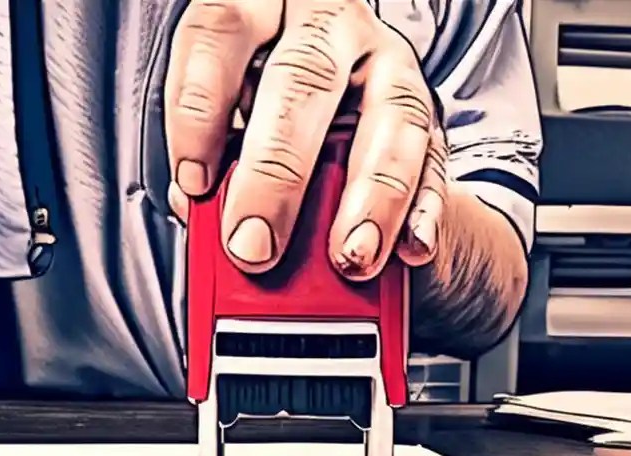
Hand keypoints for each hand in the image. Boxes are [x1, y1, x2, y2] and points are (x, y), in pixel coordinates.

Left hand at [164, 0, 446, 280]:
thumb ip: (215, 157)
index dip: (200, 108)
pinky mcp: (430, 109)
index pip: (222, 31)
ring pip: (390, 116)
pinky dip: (422, 211)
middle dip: (276, 172)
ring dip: (371, 197)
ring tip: (349, 256)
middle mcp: (327, 23)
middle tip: (255, 243)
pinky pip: (435, 158)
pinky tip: (407, 249)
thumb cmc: (268, 105)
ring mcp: (388, 60)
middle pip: (303, 78)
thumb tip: (202, 214)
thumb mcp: (232, 112)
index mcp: (262, 9)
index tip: (195, 181)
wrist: (345, 97)